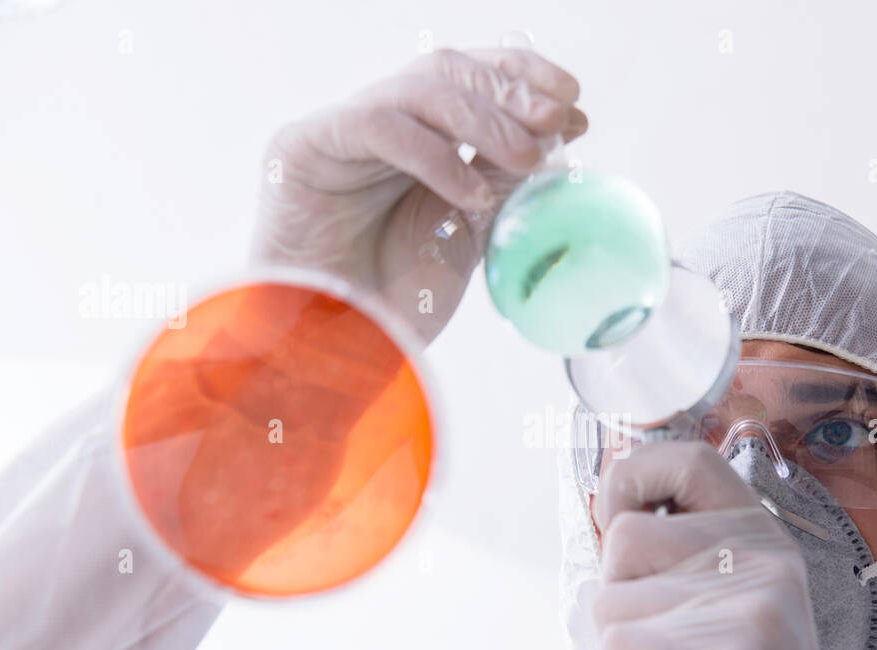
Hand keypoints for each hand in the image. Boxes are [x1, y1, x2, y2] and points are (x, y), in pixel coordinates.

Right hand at [250, 48, 586, 344]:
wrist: (334, 350)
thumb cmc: (394, 300)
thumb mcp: (468, 232)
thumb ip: (501, 180)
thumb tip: (559, 132)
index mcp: (418, 138)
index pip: (471, 78)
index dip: (521, 76)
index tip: (573, 101)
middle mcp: (379, 124)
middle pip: (447, 71)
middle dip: (509, 91)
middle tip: (556, 119)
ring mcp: (340, 131)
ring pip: (418, 88)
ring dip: (484, 118)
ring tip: (527, 158)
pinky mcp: (303, 147)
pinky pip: (377, 125)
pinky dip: (434, 155)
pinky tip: (470, 194)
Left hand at [591, 442, 874, 649]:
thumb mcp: (725, 609)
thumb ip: (684, 556)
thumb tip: (607, 503)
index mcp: (761, 539)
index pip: (689, 458)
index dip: (633, 474)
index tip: (618, 518)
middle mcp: (764, 561)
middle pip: (623, 539)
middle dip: (621, 605)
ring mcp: (752, 608)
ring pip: (610, 602)